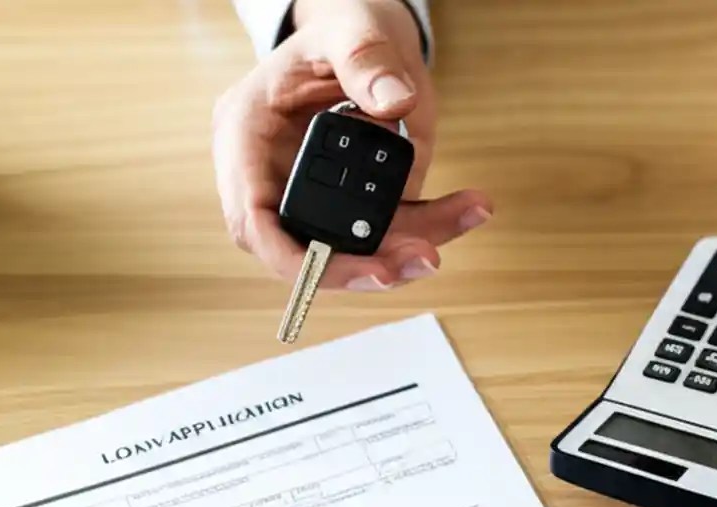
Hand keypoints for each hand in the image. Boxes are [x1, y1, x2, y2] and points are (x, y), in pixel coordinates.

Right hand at [212, 0, 491, 290]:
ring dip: (411, 244)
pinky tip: (470, 207)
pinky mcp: (359, 199)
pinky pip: (391, 226)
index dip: (295, 260)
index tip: (354, 270)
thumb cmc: (342, 27)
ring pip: (357, 245)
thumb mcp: (349, 26)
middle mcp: (276, 174)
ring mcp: (319, 192)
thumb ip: (365, 57)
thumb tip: (393, 100)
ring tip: (466, 213)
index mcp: (246, 135)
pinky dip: (432, 223)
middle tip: (426, 256)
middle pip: (309, 246)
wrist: (367, 34)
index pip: (252, 221)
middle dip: (368, 263)